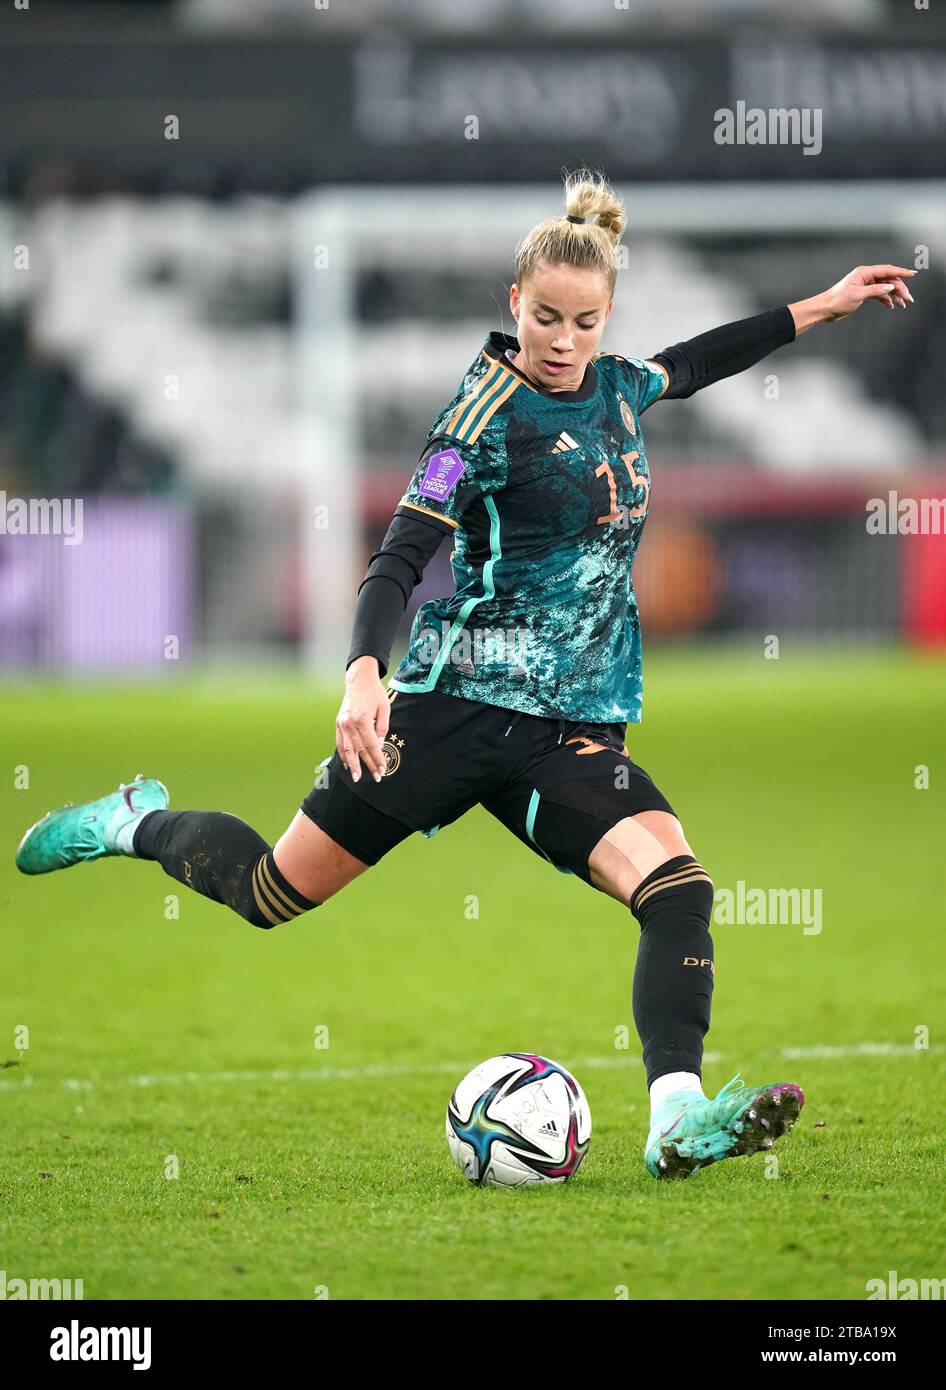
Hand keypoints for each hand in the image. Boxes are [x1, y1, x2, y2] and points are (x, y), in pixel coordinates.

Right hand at [336, 657, 388, 783]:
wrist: (359, 681)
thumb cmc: (375, 693)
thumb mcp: (384, 708)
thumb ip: (382, 727)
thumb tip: (380, 746)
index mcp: (362, 719)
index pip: (371, 745)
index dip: (377, 759)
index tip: (383, 769)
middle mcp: (350, 723)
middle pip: (359, 750)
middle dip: (368, 765)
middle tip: (376, 777)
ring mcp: (342, 724)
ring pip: (347, 750)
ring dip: (353, 765)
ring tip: (357, 777)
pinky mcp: (338, 724)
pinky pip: (340, 743)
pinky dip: (343, 755)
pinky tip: (348, 765)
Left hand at [820, 264, 916, 319]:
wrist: (825, 309)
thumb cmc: (838, 301)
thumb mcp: (858, 296)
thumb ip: (875, 290)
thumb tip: (891, 287)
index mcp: (864, 273)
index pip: (887, 270)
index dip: (901, 272)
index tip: (913, 274)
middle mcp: (866, 276)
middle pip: (888, 279)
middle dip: (900, 288)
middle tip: (908, 299)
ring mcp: (865, 284)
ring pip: (885, 287)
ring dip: (894, 295)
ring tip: (903, 304)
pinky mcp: (863, 293)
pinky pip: (879, 294)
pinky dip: (886, 300)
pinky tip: (891, 306)